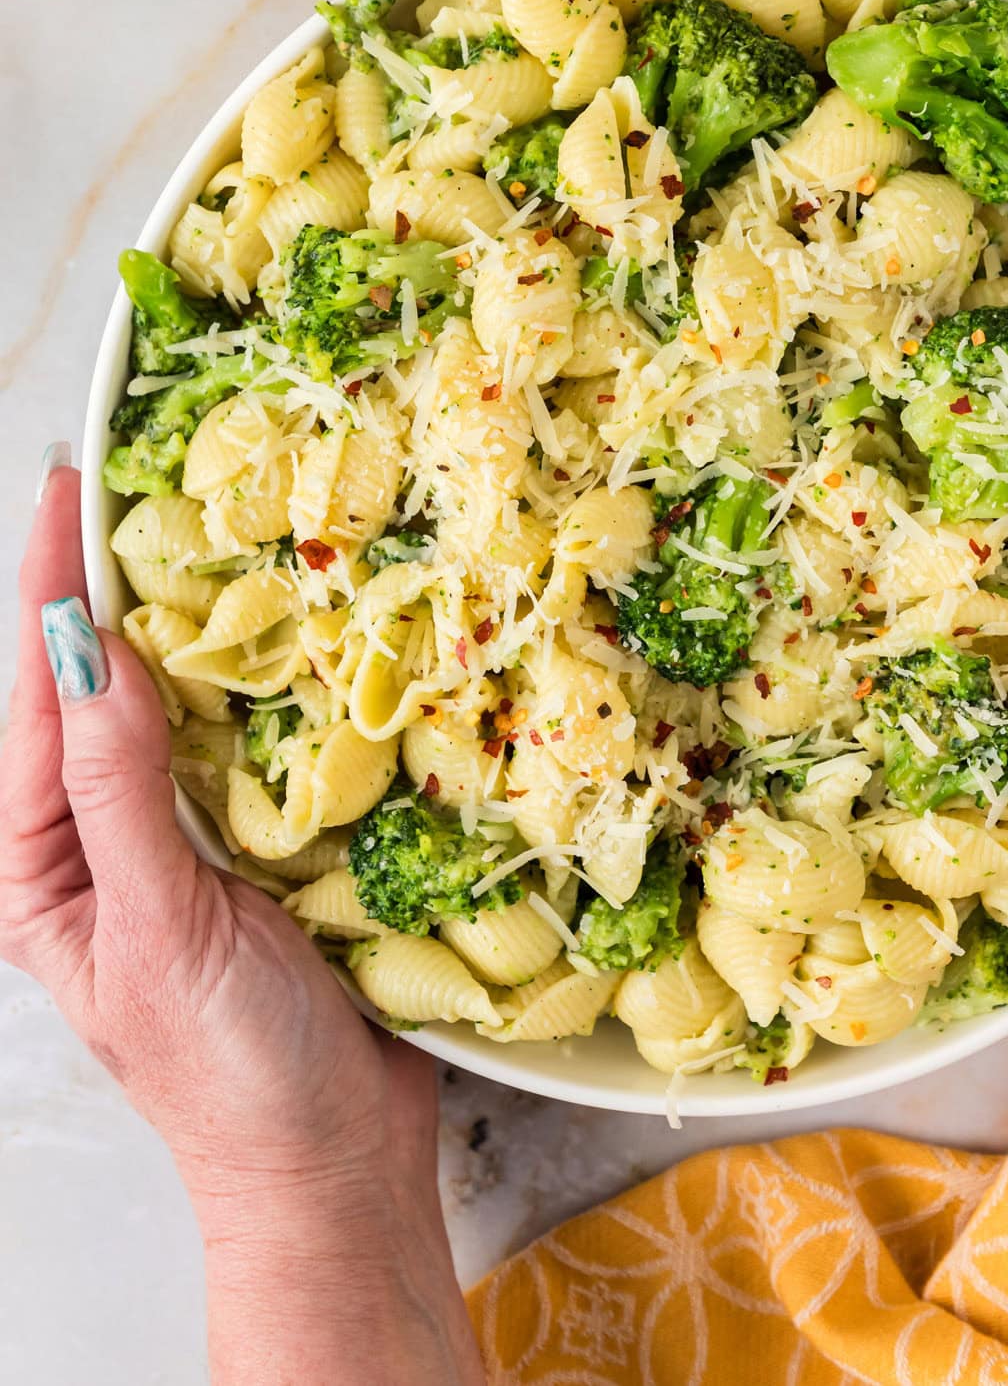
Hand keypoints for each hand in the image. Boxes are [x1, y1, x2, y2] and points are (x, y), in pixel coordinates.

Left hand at [0, 457, 481, 1384]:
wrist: (337, 1164)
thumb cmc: (228, 1076)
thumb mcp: (155, 929)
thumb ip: (116, 790)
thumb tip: (90, 652)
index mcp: (43, 859)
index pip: (39, 695)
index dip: (53, 585)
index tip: (72, 483)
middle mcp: (107, 832)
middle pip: (108, 680)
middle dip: (128, 581)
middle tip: (158, 472)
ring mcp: (191, 832)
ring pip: (191, 698)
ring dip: (213, 619)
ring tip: (232, 522)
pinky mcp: (270, 837)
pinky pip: (267, 736)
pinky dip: (285, 677)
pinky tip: (311, 624)